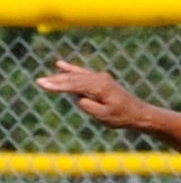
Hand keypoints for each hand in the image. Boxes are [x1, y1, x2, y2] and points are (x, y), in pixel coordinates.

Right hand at [35, 60, 153, 131]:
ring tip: (46, 77)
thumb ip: (88, 105)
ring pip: (77, 75)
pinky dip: (72, 69)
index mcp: (100, 87)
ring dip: (61, 76)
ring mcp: (101, 77)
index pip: (74, 85)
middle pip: (73, 78)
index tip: (43, 85)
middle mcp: (100, 78)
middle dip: (56, 80)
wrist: (139, 113)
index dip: (57, 85)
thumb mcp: (103, 116)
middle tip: (39, 81)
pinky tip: (60, 64)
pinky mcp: (101, 80)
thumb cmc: (122, 117)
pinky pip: (83, 73)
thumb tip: (77, 97)